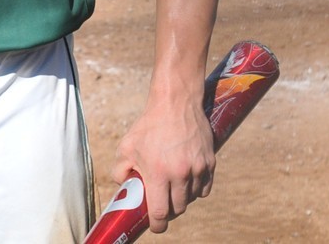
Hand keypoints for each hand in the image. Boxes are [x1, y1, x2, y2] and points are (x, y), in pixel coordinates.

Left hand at [113, 90, 216, 233]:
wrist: (175, 102)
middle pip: (178, 208)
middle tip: (162, 201)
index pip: (161, 212)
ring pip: (192, 198)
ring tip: (173, 186)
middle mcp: (180, 174)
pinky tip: (187, 180)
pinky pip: (204, 187)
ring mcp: (197, 168)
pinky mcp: (209, 162)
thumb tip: (125, 187)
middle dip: (169, 209)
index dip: (157, 224)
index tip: (156, 226)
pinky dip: (196, 189)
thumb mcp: (126, 146)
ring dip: (182, 198)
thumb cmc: (148, 125)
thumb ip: (119, 171)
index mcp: (158, 173)